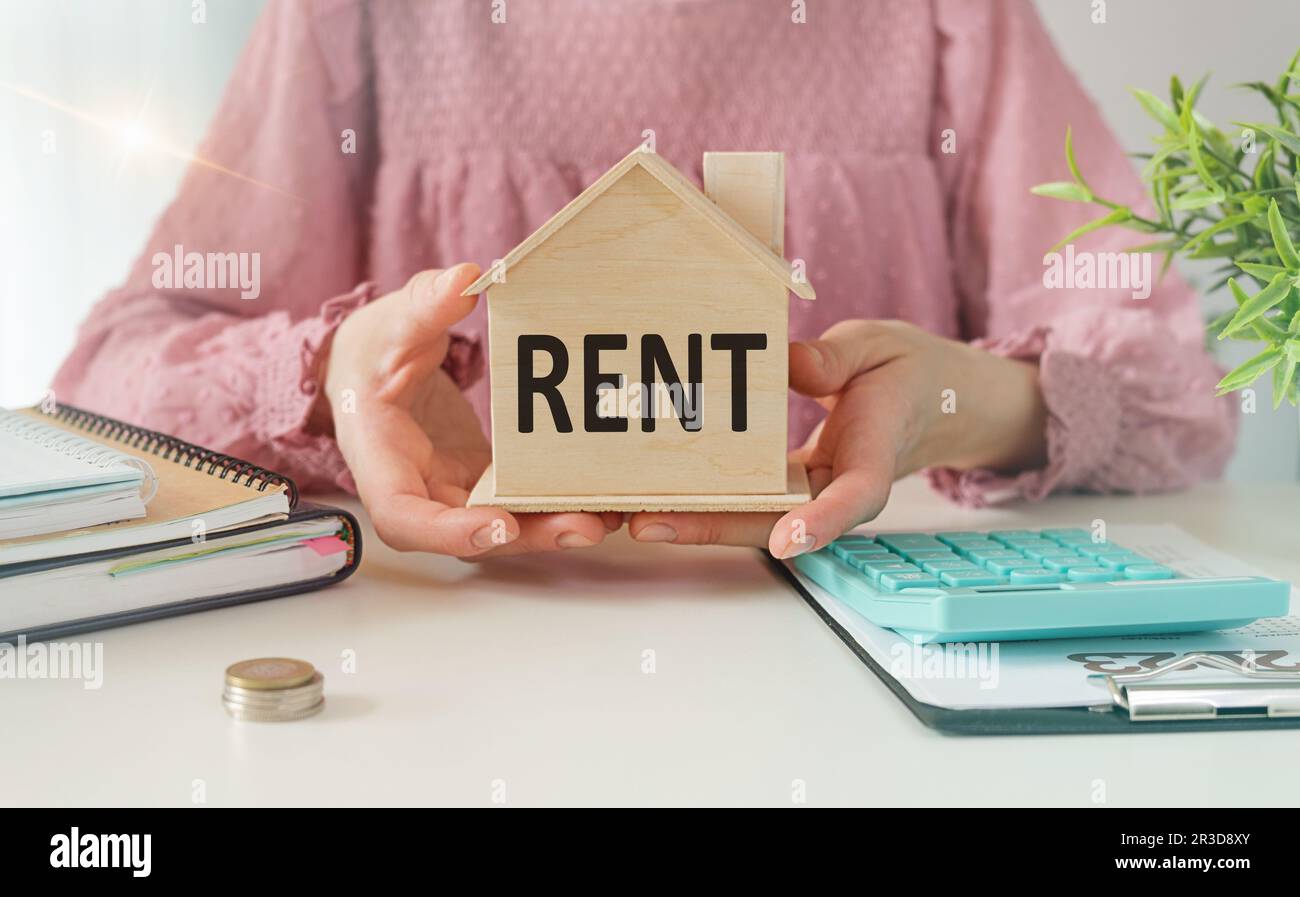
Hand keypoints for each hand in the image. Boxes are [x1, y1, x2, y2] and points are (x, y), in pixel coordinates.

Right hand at [319, 264, 618, 556]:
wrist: (371, 369)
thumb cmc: (371, 352)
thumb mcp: (392, 323)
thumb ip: (424, 305)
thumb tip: (463, 280)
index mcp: (380, 459)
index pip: (402, 516)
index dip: (447, 532)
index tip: (497, 524)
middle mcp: (417, 489)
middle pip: (467, 535)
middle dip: (527, 535)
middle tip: (585, 524)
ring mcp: (452, 490)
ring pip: (500, 526)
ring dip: (553, 526)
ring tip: (609, 516)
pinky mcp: (482, 482)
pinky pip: (518, 503)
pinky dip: (556, 504)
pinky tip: (603, 497)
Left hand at [628, 320, 1047, 556]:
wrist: (929, 400)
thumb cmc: (905, 371)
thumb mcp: (877, 347)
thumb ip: (833, 359)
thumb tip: (785, 362)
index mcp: (873, 458)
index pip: (854, 498)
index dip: (821, 523)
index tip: (787, 542)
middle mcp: (836, 488)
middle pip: (776, 522)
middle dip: (712, 529)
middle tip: (648, 523)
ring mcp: (808, 491)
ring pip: (750, 518)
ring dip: (693, 520)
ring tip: (629, 515)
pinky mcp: (787, 484)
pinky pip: (744, 497)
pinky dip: (701, 498)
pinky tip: (651, 492)